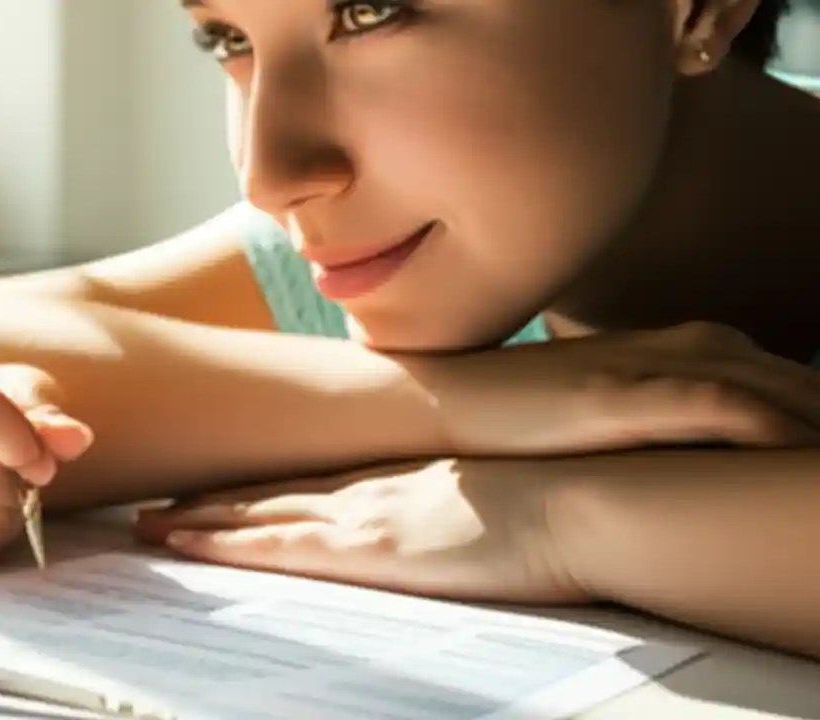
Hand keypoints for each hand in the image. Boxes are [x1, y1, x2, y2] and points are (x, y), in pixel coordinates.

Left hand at [135, 459, 588, 603]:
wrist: (583, 498)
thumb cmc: (559, 497)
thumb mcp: (498, 492)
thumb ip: (462, 499)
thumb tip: (462, 511)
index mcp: (398, 477)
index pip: (307, 480)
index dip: (254, 486)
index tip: (213, 487)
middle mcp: (367, 488)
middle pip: (268, 493)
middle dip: (207, 501)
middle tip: (155, 504)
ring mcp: (360, 514)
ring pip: (256, 515)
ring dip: (197, 520)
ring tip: (149, 524)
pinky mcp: (365, 547)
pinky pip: (276, 545)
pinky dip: (225, 543)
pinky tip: (188, 544)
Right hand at [413, 321, 819, 454]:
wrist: (437, 399)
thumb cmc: (504, 410)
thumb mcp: (581, 406)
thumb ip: (633, 411)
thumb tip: (661, 451)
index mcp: (662, 348)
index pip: (766, 369)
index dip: (814, 399)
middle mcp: (668, 347)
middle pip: (785, 373)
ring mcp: (647, 367)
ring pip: (769, 384)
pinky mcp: (622, 396)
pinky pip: (722, 407)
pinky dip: (772, 425)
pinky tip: (807, 448)